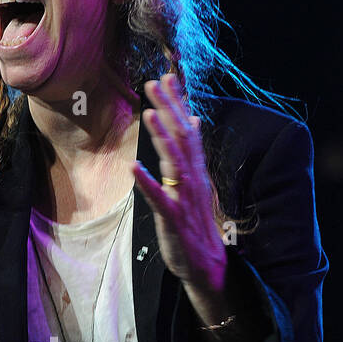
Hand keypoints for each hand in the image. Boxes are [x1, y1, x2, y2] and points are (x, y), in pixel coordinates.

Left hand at [132, 74, 226, 300]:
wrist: (208, 264)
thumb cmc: (197, 223)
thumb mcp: (196, 183)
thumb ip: (192, 152)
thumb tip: (193, 119)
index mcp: (196, 169)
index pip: (188, 128)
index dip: (178, 103)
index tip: (166, 77)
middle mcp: (193, 178)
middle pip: (182, 138)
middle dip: (168, 109)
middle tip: (154, 83)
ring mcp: (184, 198)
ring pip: (174, 162)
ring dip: (162, 138)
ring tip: (150, 115)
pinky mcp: (174, 218)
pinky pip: (159, 198)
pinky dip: (147, 182)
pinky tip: (134, 168)